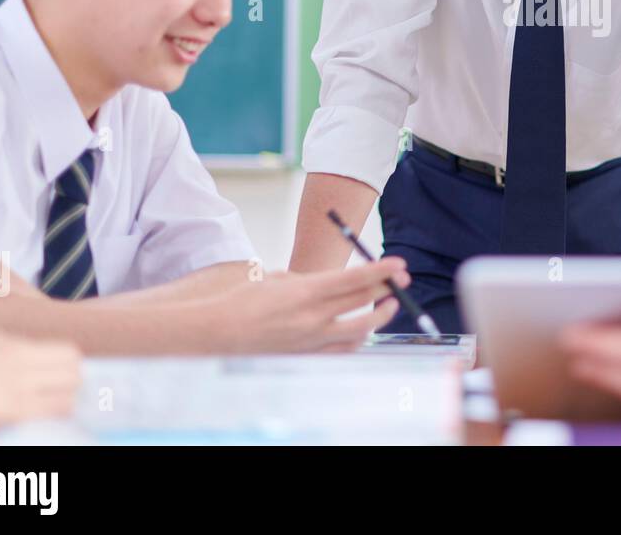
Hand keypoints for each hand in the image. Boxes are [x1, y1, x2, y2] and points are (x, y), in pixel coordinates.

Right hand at [207, 257, 411, 353]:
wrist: (218, 333)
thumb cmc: (244, 301)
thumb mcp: (279, 279)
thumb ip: (309, 280)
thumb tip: (336, 282)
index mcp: (306, 291)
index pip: (355, 279)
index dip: (381, 270)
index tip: (400, 264)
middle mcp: (313, 316)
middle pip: (363, 301)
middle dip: (388, 288)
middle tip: (402, 280)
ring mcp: (312, 340)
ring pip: (360, 329)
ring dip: (380, 315)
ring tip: (390, 304)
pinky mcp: (308, 356)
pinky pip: (344, 350)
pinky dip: (359, 339)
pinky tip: (365, 331)